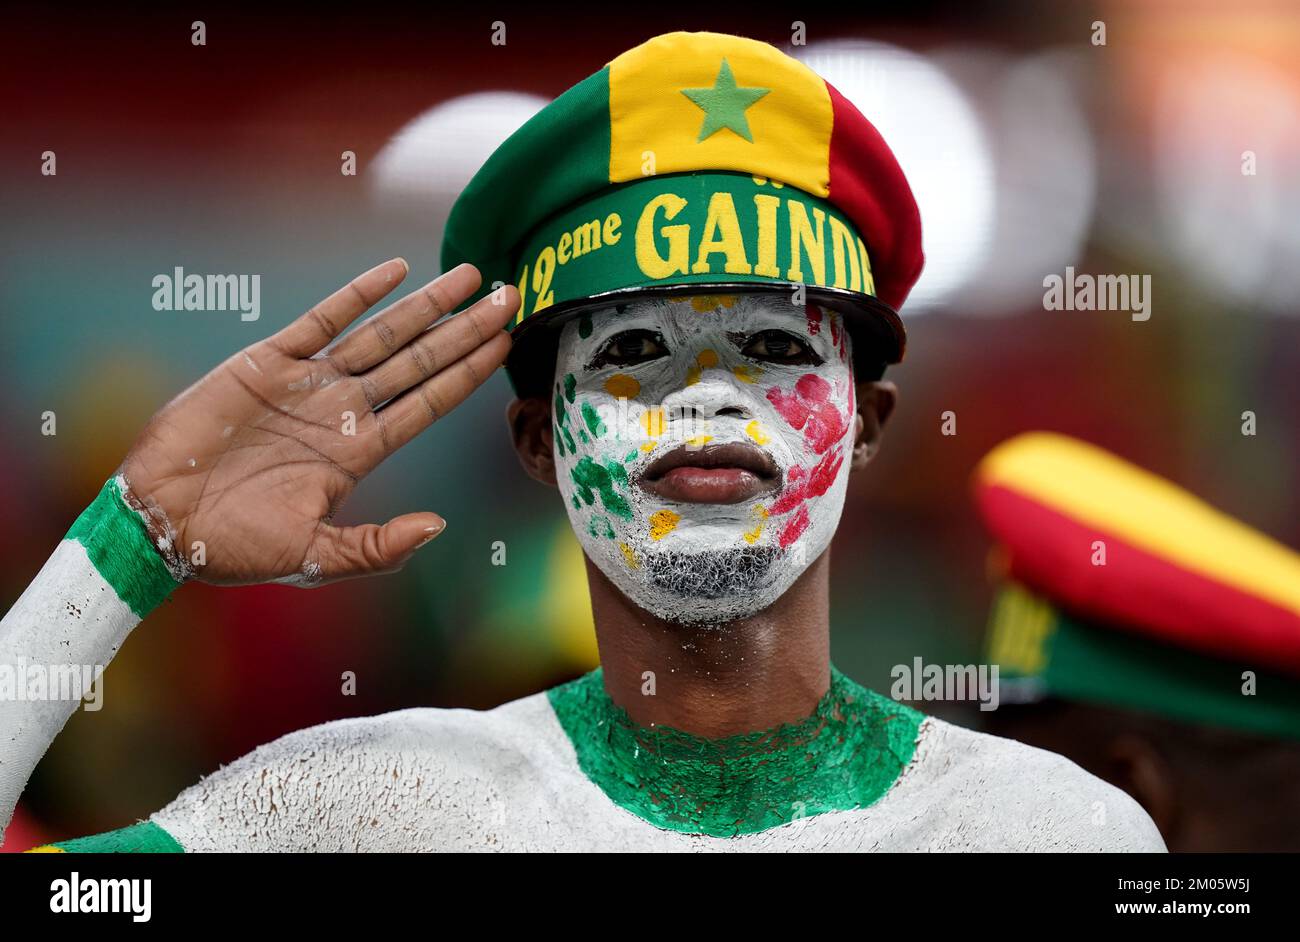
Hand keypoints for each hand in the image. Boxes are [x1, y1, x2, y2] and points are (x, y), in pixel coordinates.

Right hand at [120, 259, 517, 585]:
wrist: (159, 523)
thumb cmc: (234, 548)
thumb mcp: (315, 558)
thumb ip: (377, 547)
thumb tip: (439, 528)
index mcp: (359, 452)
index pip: (430, 403)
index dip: (469, 372)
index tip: (506, 344)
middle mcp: (343, 411)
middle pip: (419, 361)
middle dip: (465, 329)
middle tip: (509, 296)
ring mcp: (308, 384)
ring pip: (381, 334)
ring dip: (426, 305)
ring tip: (469, 275)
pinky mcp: (266, 364)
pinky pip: (321, 320)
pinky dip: (357, 295)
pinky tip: (395, 272)